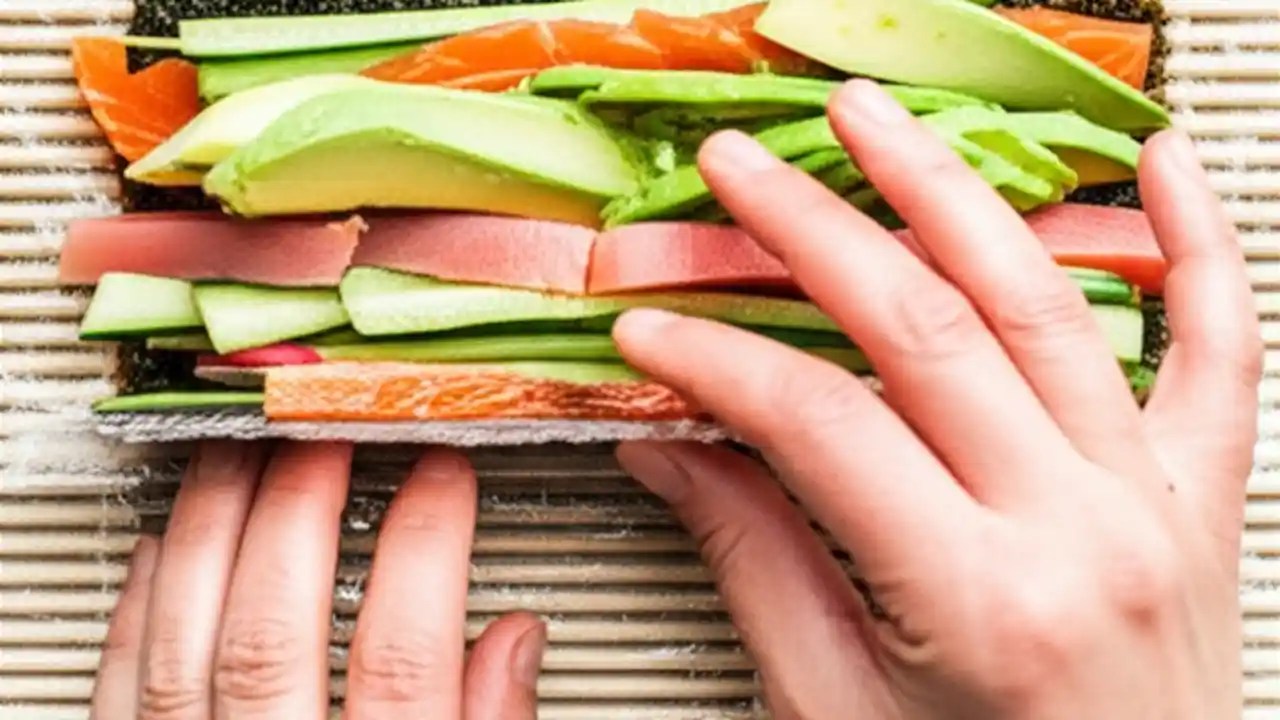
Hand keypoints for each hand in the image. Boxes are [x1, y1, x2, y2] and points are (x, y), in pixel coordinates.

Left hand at [92, 442, 544, 719]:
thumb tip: (516, 640)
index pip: (402, 658)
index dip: (427, 548)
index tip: (445, 476)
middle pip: (273, 631)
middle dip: (301, 508)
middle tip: (329, 429)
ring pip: (181, 644)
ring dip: (210, 530)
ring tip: (241, 453)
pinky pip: (117, 689)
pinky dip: (137, 607)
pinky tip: (162, 546)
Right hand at [613, 80, 1261, 718]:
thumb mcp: (838, 709)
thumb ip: (756, 564)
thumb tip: (675, 451)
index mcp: (980, 603)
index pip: (820, 425)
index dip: (717, 361)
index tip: (648, 329)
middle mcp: (1081, 533)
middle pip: (927, 330)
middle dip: (813, 231)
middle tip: (736, 169)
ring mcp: (1152, 502)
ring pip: (1045, 302)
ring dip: (947, 194)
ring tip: (873, 124)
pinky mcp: (1199, 495)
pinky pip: (1221, 351)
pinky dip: (1200, 246)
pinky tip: (1161, 164)